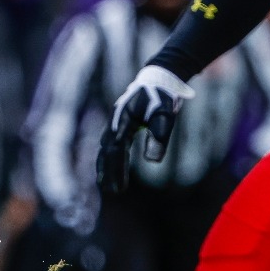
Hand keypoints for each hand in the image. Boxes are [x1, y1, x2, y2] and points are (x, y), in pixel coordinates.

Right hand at [97, 65, 192, 191]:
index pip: (116, 151)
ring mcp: (116, 122)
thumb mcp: (164, 116)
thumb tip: (153, 161)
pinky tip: (113, 165)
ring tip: (105, 184)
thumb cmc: (162, 97)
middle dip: (108, 172)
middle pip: (107, 152)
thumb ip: (159, 137)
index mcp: (123, 121)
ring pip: (106, 148)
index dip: (117, 170)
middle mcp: (115, 122)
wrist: (159, 79)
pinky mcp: (121, 123)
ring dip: (105, 166)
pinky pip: (112, 143)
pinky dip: (110, 156)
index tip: (120, 188)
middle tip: (111, 192)